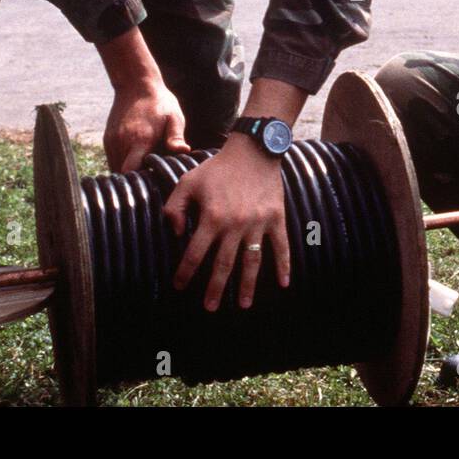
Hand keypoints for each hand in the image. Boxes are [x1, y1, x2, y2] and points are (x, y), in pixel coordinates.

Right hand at [104, 80, 189, 172]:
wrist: (135, 83)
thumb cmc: (159, 101)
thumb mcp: (174, 117)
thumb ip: (176, 137)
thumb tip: (184, 151)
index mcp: (140, 139)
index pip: (131, 171)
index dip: (141, 181)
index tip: (152, 182)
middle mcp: (122, 142)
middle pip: (123, 174)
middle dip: (135, 180)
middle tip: (150, 181)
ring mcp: (112, 140)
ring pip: (115, 169)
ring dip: (127, 173)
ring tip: (143, 172)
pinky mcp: (107, 139)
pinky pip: (112, 160)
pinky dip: (121, 164)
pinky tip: (135, 161)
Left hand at [163, 135, 290, 310]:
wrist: (252, 150)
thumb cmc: (217, 168)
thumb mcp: (188, 182)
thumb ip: (174, 207)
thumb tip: (175, 233)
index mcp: (212, 217)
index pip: (195, 253)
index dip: (186, 272)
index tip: (180, 285)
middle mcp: (235, 225)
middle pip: (223, 265)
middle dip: (216, 289)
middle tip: (210, 307)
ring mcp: (258, 224)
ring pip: (252, 262)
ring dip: (247, 286)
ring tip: (244, 305)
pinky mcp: (276, 219)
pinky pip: (281, 247)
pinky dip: (284, 266)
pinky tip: (283, 284)